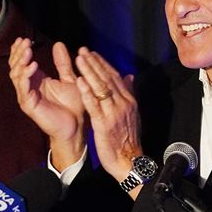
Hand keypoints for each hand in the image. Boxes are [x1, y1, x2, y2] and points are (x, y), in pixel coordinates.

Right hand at [9, 39, 85, 166]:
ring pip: (16, 75)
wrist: (76, 126)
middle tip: (25, 41)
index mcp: (36, 81)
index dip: (20, 50)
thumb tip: (58, 44)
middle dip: (19, 53)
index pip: (21, 62)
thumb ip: (62, 63)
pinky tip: (33, 65)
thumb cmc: (73, 106)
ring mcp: (26, 96)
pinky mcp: (28, 105)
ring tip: (28, 51)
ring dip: (20, 61)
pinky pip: (23, 87)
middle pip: (15, 66)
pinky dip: (26, 75)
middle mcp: (28, 87)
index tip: (25, 38)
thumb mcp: (69, 79)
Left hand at [73, 48, 141, 182]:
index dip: (103, 63)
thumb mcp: (132, 114)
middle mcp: (123, 104)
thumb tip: (130, 76)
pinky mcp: (104, 124)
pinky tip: (79, 81)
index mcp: (129, 101)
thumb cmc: (128, 139)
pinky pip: (94, 105)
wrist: (129, 161)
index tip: (92, 53)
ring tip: (78, 59)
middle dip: (94, 63)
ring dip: (89, 72)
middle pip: (107, 78)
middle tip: (82, 50)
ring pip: (100, 88)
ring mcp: (113, 113)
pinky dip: (86, 92)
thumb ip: (129, 94)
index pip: (115, 77)